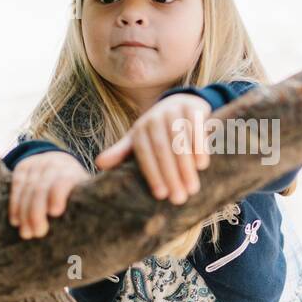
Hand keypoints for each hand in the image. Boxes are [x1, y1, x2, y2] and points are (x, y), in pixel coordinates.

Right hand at [8, 150, 90, 239]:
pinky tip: (16, 221)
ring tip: (27, 233)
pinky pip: (16, 187)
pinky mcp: (22, 166)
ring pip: (27, 189)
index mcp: (72, 171)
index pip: (63, 180)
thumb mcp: (84, 192)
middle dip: (37, 211)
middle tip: (38, 233)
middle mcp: (54, 164)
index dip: (58, 194)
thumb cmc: (75, 189)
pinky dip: (15, 205)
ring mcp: (37, 164)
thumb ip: (84, 205)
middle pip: (41, 187)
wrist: (60, 163)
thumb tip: (86, 235)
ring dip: (24, 213)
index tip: (55, 212)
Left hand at [95, 93, 211, 204]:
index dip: (152, 175)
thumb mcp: (138, 140)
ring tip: (192, 188)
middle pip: (162, 150)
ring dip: (186, 166)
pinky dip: (199, 147)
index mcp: (139, 130)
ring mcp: (174, 111)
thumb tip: (99, 164)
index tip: (161, 195)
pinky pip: (196, 128)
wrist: (179, 103)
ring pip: (180, 141)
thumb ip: (121, 152)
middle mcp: (154, 118)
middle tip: (179, 198)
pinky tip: (202, 165)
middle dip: (171, 176)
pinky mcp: (192, 107)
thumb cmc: (157, 131)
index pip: (144, 154)